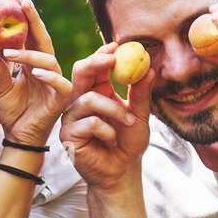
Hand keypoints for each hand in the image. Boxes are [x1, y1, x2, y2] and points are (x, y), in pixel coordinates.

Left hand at [0, 0, 71, 146]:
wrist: (19, 138)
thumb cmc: (13, 112)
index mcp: (32, 64)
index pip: (30, 36)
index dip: (25, 17)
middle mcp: (46, 69)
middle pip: (43, 39)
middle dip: (34, 19)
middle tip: (22, 1)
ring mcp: (55, 82)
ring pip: (48, 59)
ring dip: (29, 53)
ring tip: (9, 51)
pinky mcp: (60, 98)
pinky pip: (59, 83)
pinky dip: (48, 76)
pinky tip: (34, 72)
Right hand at [60, 41, 152, 191]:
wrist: (122, 172)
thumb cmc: (128, 143)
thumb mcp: (139, 114)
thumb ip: (141, 93)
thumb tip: (149, 68)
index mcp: (96, 93)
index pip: (94, 67)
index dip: (102, 54)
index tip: (117, 45)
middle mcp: (80, 102)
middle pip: (79, 73)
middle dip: (95, 63)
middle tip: (112, 60)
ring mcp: (71, 118)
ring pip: (88, 99)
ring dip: (114, 109)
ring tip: (129, 122)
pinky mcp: (68, 135)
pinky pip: (89, 123)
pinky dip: (107, 130)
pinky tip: (111, 140)